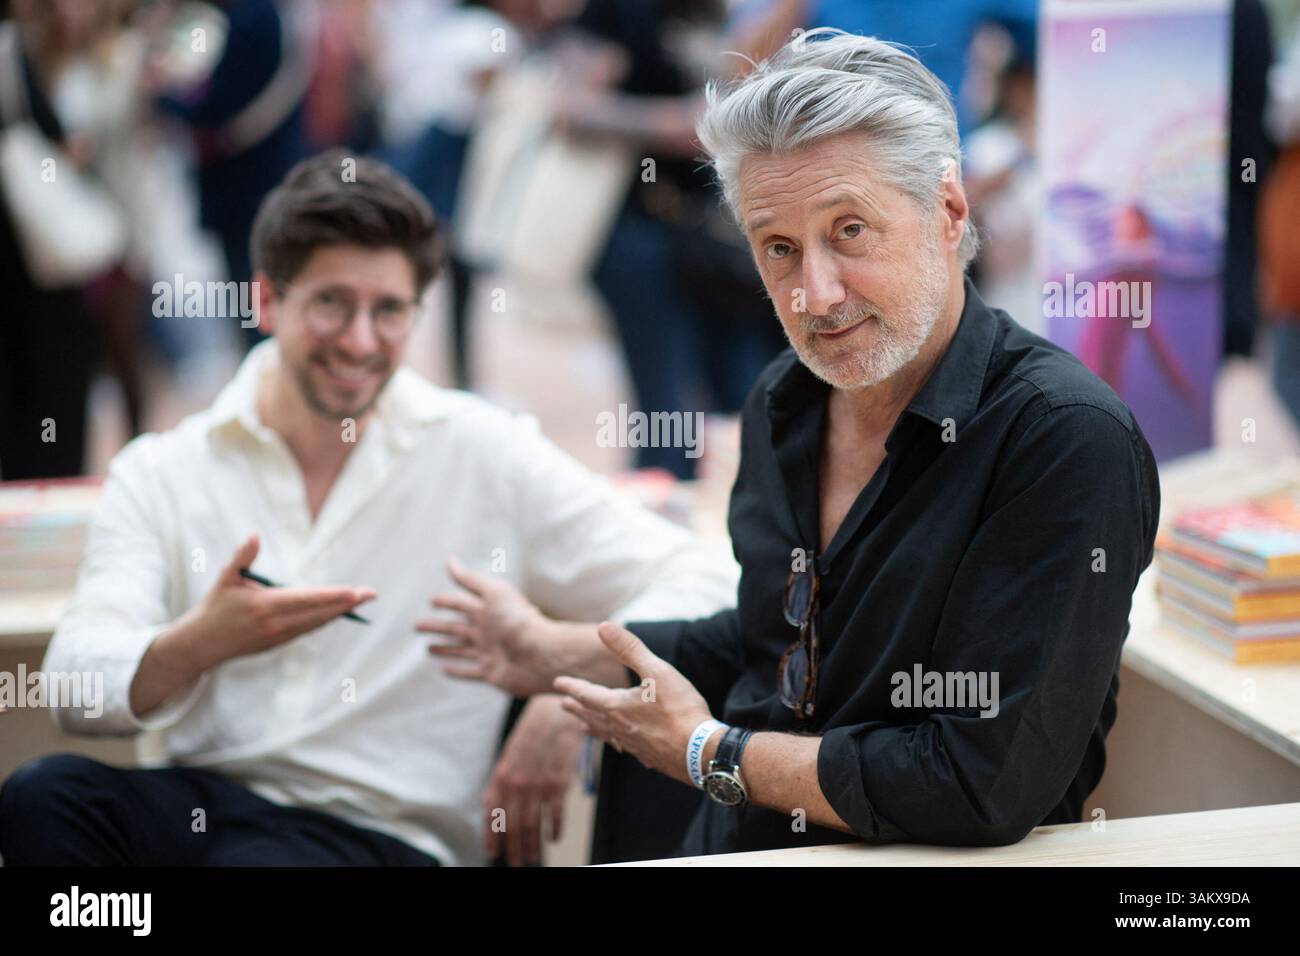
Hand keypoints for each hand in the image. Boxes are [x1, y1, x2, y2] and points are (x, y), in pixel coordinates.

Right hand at [174, 535, 375, 672]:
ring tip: (362, 600)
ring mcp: (279, 637)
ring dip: (340, 612)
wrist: (202, 645)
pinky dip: (325, 620)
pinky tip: (340, 612)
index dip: (331, 596)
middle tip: (372, 594)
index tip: (353, 592)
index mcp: (265, 605)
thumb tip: (253, 536)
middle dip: (347, 604)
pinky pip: (308, 630)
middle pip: (319, 613)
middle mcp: (276, 624)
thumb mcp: (226, 578)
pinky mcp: (279, 644)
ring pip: (316, 623)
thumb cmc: (216, 606)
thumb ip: (242, 557)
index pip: (306, 599)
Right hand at [419, 557, 552, 696]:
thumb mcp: (493, 593)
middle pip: (456, 628)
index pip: (461, 603)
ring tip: (427, 648)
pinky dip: (457, 670)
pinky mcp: (491, 673)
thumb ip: (470, 579)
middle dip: (437, 626)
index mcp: (488, 610)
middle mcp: (488, 631)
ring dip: (444, 648)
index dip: (447, 602)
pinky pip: (469, 672)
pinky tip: (444, 670)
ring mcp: (489, 653)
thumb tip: (450, 561)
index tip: (432, 601)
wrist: (540, 654)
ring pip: (460, 649)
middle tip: (416, 626)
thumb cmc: (518, 620)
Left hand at [483, 695, 587, 865]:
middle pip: (513, 826)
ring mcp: (537, 785)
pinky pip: (555, 815)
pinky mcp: (558, 784)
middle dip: (513, 849)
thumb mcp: (511, 752)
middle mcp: (517, 783)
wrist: (557, 713)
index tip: (493, 852)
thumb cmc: (534, 730)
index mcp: (502, 774)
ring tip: (533, 857)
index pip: (492, 814)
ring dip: (532, 846)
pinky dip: (554, 830)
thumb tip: (501, 803)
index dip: (491, 836)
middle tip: (516, 863)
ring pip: (532, 826)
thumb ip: (506, 777)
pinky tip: (553, 838)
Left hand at [555, 622, 711, 785]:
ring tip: (584, 727)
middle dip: (577, 708)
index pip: (587, 694)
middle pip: (593, 716)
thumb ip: (629, 649)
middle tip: (563, 705)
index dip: (572, 687)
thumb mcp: (657, 671)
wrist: (701, 752)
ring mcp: (635, 745)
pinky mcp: (650, 756)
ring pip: (607, 735)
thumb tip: (603, 626)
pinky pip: (627, 748)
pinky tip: (625, 746)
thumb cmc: (679, 710)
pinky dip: (618, 743)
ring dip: (593, 727)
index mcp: (618, 707)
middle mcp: (621, 728)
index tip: (558, 683)